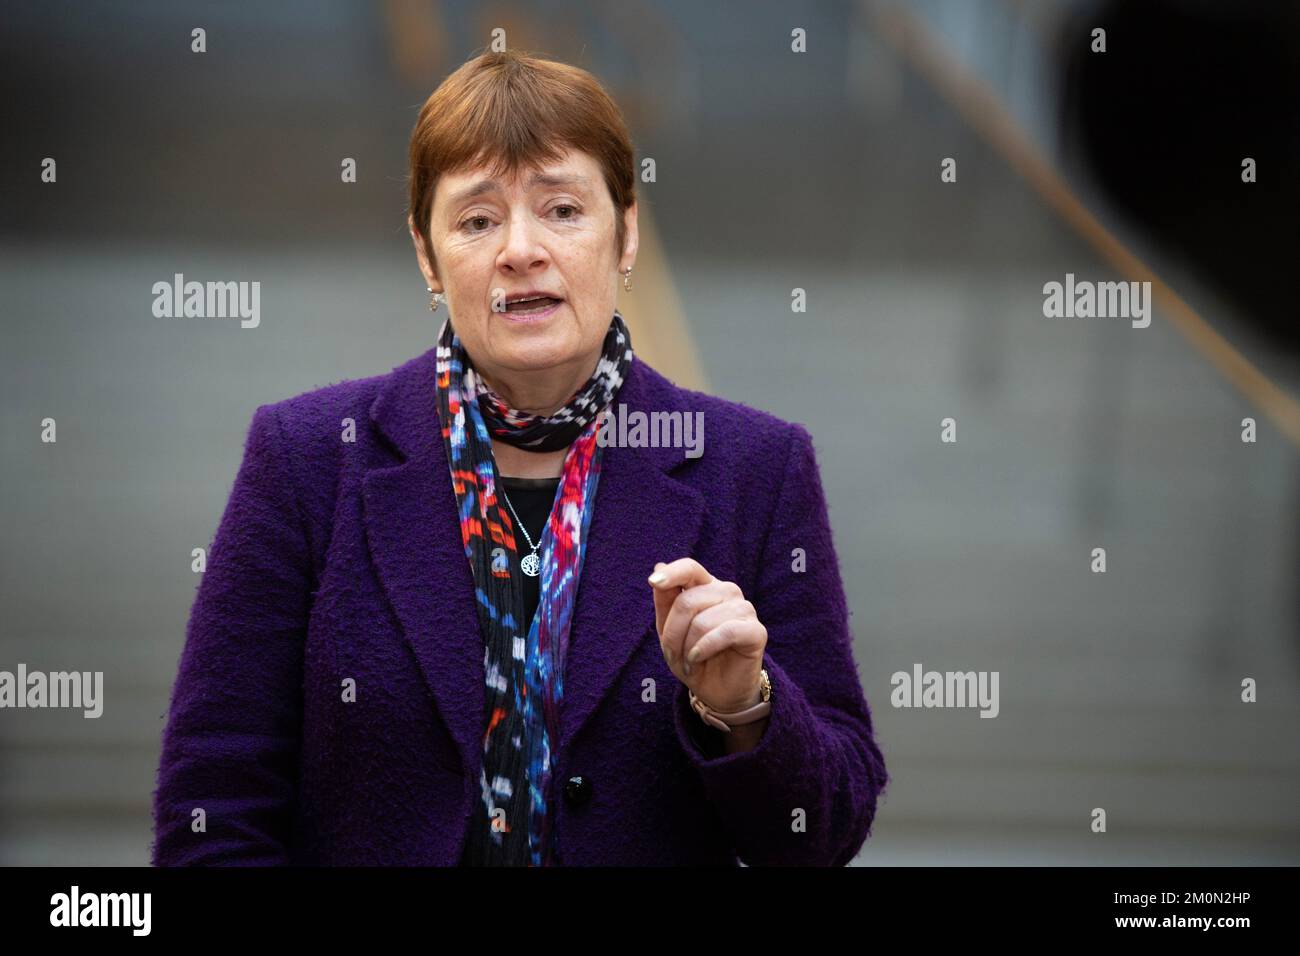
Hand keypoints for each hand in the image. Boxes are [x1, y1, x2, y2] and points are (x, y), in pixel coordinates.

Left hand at [648, 558, 766, 713]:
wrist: (718, 691)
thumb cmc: (693, 656)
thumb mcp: (669, 630)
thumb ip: (665, 600)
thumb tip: (659, 566)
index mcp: (706, 586)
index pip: (690, 568)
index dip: (672, 573)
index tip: (653, 582)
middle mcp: (727, 592)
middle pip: (688, 601)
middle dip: (672, 633)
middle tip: (672, 655)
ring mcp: (744, 609)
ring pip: (703, 621)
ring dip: (687, 647)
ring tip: (688, 661)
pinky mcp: (756, 631)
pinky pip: (725, 632)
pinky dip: (705, 648)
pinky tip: (698, 658)